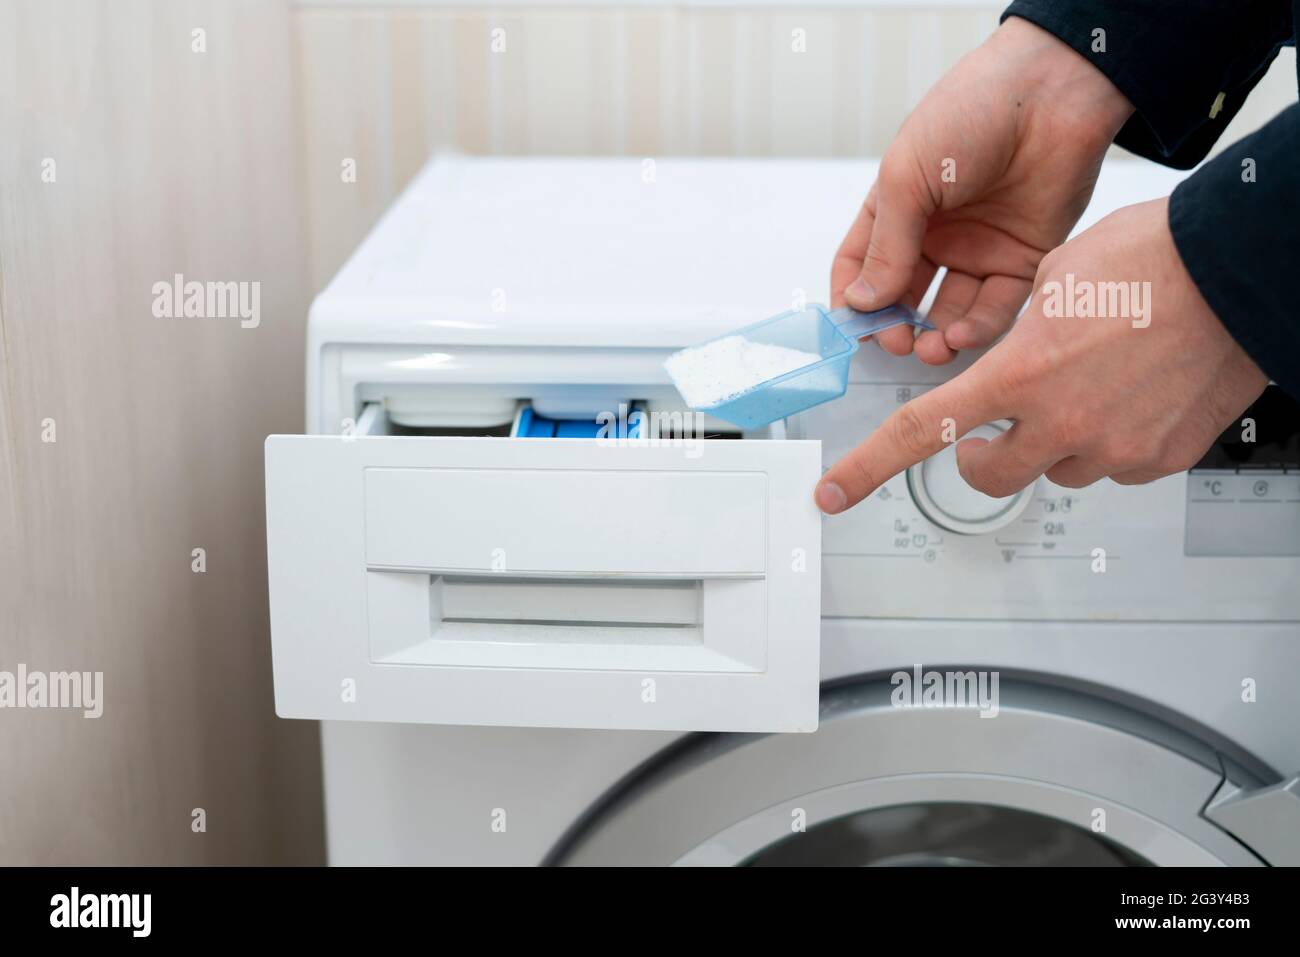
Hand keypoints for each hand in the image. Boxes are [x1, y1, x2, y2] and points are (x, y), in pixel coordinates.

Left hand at [815, 197, 1267, 513]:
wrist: (1239, 272)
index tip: (834, 493)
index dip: (867, 469)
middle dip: (978, 455)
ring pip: (1054, 468)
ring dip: (1052, 441)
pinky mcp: (1157, 459)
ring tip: (1088, 389)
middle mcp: (1061, 421)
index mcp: (1020, 373)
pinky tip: (1130, 398)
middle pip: (986, 472)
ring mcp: (1112, 447)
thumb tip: (1013, 349)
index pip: (921, 433)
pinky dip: (1109, 440)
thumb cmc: (1154, 259)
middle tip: (988, 434)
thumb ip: (1016, 329)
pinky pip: (1112, 466)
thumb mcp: (1053, 279)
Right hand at [832, 16, 1133, 363]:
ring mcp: (978, 249)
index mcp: (896, 207)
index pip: (860, 267)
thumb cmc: (971, 113)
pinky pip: (996, 306)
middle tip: (896, 344)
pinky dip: (977, 327)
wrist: (1052, 92)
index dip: (853, 301)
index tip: (854, 330)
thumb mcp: (907, 178)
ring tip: (931, 349)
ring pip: (949, 310)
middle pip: (903, 297)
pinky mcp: (1022, 260)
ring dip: (935, 336)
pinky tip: (960, 334)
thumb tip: (861, 303)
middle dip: (896, 326)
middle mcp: (935, 234)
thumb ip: (885, 247)